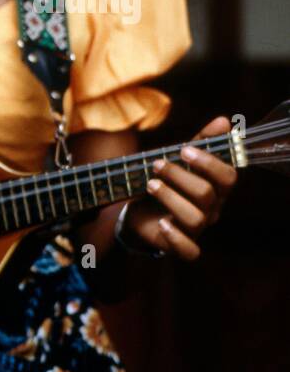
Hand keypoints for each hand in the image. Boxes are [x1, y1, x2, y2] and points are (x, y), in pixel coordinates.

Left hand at [123, 116, 237, 261]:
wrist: (142, 212)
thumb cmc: (169, 183)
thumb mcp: (181, 161)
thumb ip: (201, 142)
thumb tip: (224, 120)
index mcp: (216, 188)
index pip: (228, 176)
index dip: (208, 163)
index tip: (183, 150)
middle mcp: (211, 209)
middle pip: (206, 194)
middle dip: (180, 176)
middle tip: (156, 164)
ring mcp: (197, 229)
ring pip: (195, 218)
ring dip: (170, 198)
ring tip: (150, 184)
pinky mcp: (180, 245)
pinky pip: (190, 251)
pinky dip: (176, 238)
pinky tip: (161, 223)